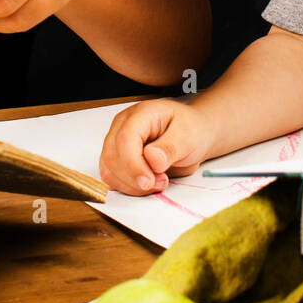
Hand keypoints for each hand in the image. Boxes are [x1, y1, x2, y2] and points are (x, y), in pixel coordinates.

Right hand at [99, 98, 216, 194]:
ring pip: (109, 170)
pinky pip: (113, 179)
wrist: (193, 134)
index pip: (125, 138)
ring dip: (132, 185)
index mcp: (141, 114)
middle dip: (134, 178)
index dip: (133, 164)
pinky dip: (129, 188)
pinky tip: (148, 184)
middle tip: (160, 182)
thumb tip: (152, 159)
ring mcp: (117, 142)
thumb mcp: (189, 135)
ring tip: (158, 181)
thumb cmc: (191, 130)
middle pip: (112, 156)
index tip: (148, 181)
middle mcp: (123, 126)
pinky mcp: (117, 159)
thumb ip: (170, 147)